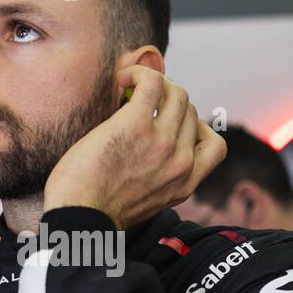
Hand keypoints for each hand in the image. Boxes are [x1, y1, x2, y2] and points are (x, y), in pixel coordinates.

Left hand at [42, 66, 225, 229]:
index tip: (171, 126)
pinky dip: (140, 73)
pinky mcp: (137, 124)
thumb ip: (158, 181)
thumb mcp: (145, 203)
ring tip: (131, 87)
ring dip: (155, 83)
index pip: (214, 146)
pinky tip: (124, 79)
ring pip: (178, 93)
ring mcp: (162, 143)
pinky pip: (152, 82)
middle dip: (168, 102)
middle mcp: (180, 163)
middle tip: (141, 102)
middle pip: (191, 113)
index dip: (196, 128)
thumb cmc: (96, 212)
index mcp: (185, 185)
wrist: (79, 219)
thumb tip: (148, 155)